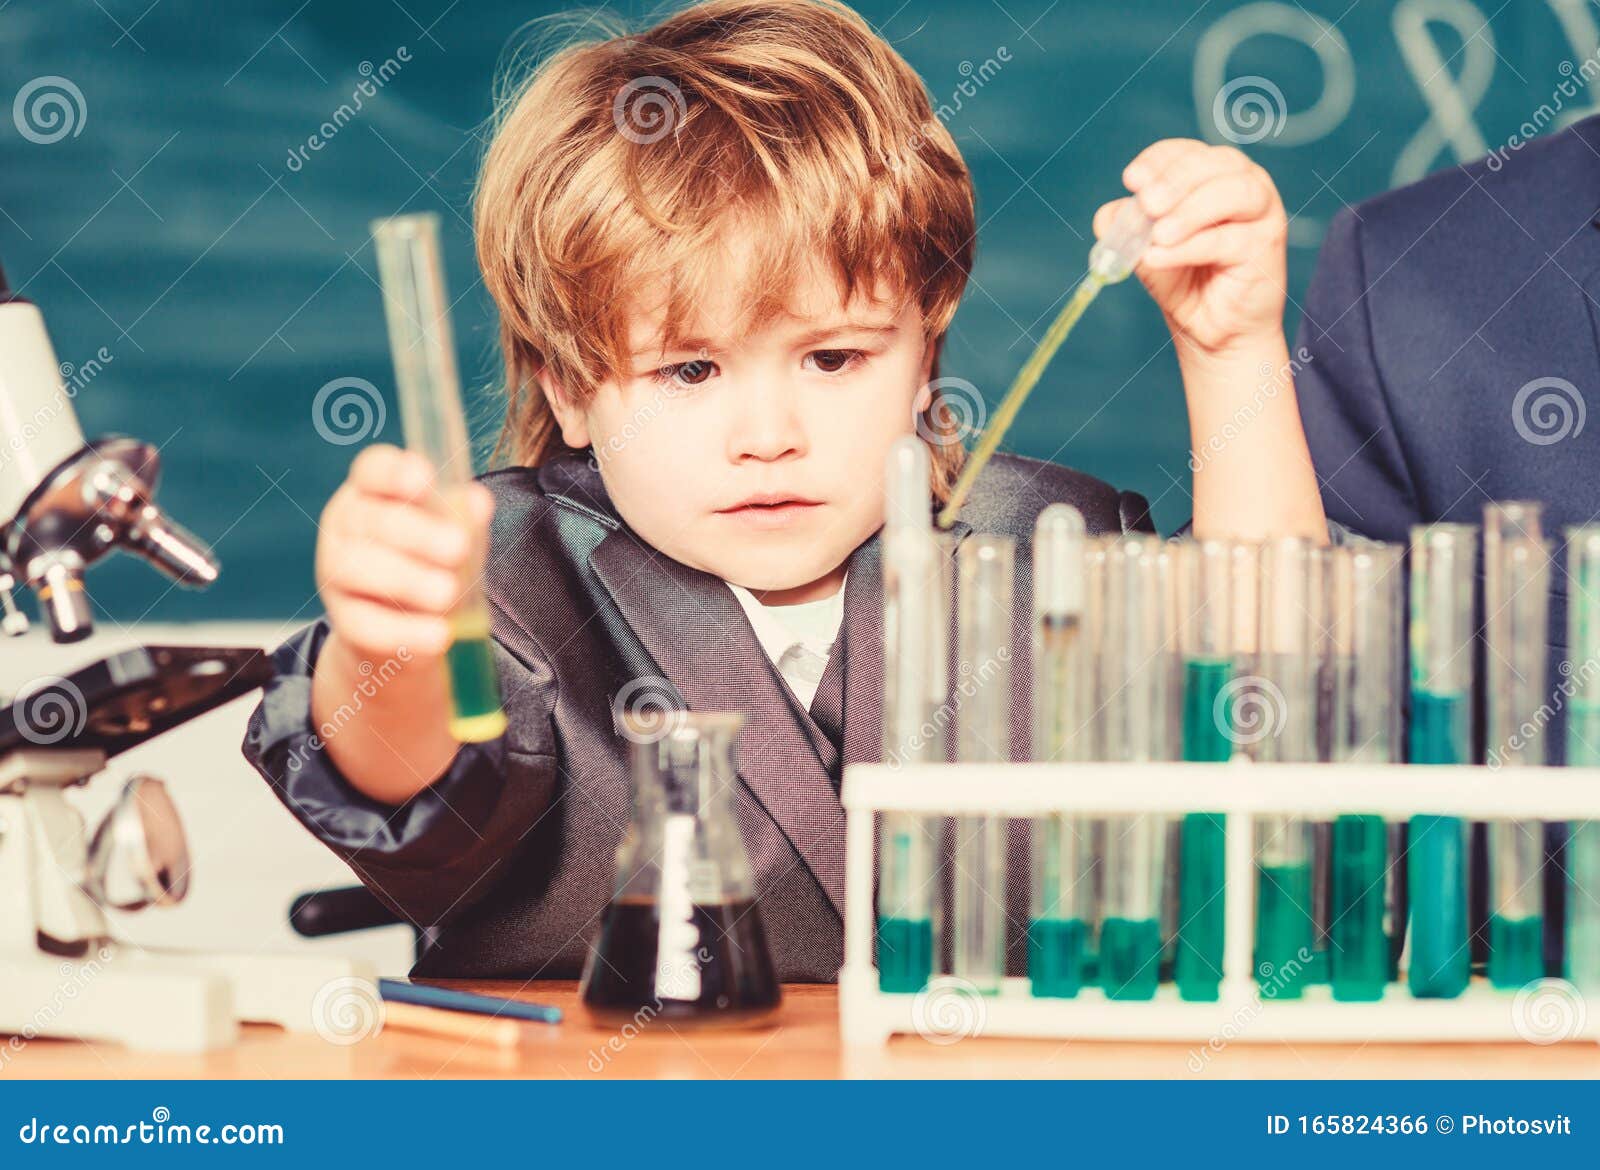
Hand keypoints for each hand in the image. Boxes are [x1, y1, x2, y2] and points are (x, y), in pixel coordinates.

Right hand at [315, 444, 493, 659]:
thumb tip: (477, 501)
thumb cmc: (433, 564)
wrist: (409, 630)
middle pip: (370, 519)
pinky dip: (405, 631)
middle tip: (458, 548)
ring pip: (359, 569)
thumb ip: (466, 518)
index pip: (372, 469)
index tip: (423, 478)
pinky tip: (439, 634)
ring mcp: (337, 574)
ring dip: (408, 580)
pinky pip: (367, 624)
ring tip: (447, 592)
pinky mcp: (344, 621)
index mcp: (372, 492)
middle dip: (417, 533)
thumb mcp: (455, 535)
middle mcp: (346, 527)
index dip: (393, 472)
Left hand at [1094, 138, 1287, 356]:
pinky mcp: (1266, 244)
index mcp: (1211, 175)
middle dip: (1175, 180)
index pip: (1186, 153)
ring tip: (1158, 235)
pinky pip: (1229, 238)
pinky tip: (1162, 256)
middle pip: (1213, 163)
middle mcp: (1243, 183)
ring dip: (1190, 210)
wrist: (1210, 330)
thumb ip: (1126, 229)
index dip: (1158, 161)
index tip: (1131, 180)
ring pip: (1232, 192)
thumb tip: (1110, 215)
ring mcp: (1260, 211)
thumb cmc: (1183, 282)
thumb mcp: (1144, 250)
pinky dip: (1191, 245)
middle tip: (1147, 204)